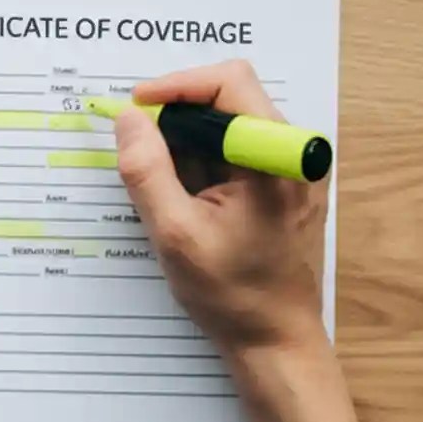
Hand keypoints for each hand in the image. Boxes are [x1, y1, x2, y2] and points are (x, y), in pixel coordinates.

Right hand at [113, 60, 326, 351]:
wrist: (275, 339)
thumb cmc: (230, 293)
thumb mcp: (174, 233)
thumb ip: (147, 170)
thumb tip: (127, 118)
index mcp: (278, 156)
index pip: (229, 82)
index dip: (176, 87)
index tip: (134, 109)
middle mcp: (295, 151)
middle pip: (229, 97)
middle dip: (176, 116)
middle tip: (137, 148)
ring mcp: (293, 166)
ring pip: (228, 121)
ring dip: (186, 139)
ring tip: (159, 179)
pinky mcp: (284, 181)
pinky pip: (235, 147)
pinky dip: (200, 157)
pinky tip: (182, 193)